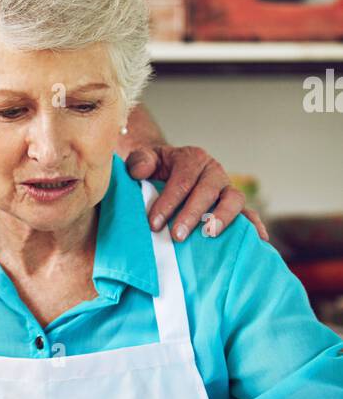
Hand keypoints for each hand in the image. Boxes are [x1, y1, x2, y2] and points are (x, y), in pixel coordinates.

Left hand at [126, 144, 269, 242]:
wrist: (166, 171)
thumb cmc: (154, 169)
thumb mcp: (143, 160)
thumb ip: (139, 161)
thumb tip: (140, 171)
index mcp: (192, 158)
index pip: (182, 180)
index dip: (168, 202)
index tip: (154, 223)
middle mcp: (213, 171)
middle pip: (207, 191)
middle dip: (192, 214)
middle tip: (177, 236)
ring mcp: (226, 188)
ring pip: (233, 199)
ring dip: (223, 218)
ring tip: (210, 235)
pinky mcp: (234, 205)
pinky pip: (249, 213)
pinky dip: (254, 225)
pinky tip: (258, 240)